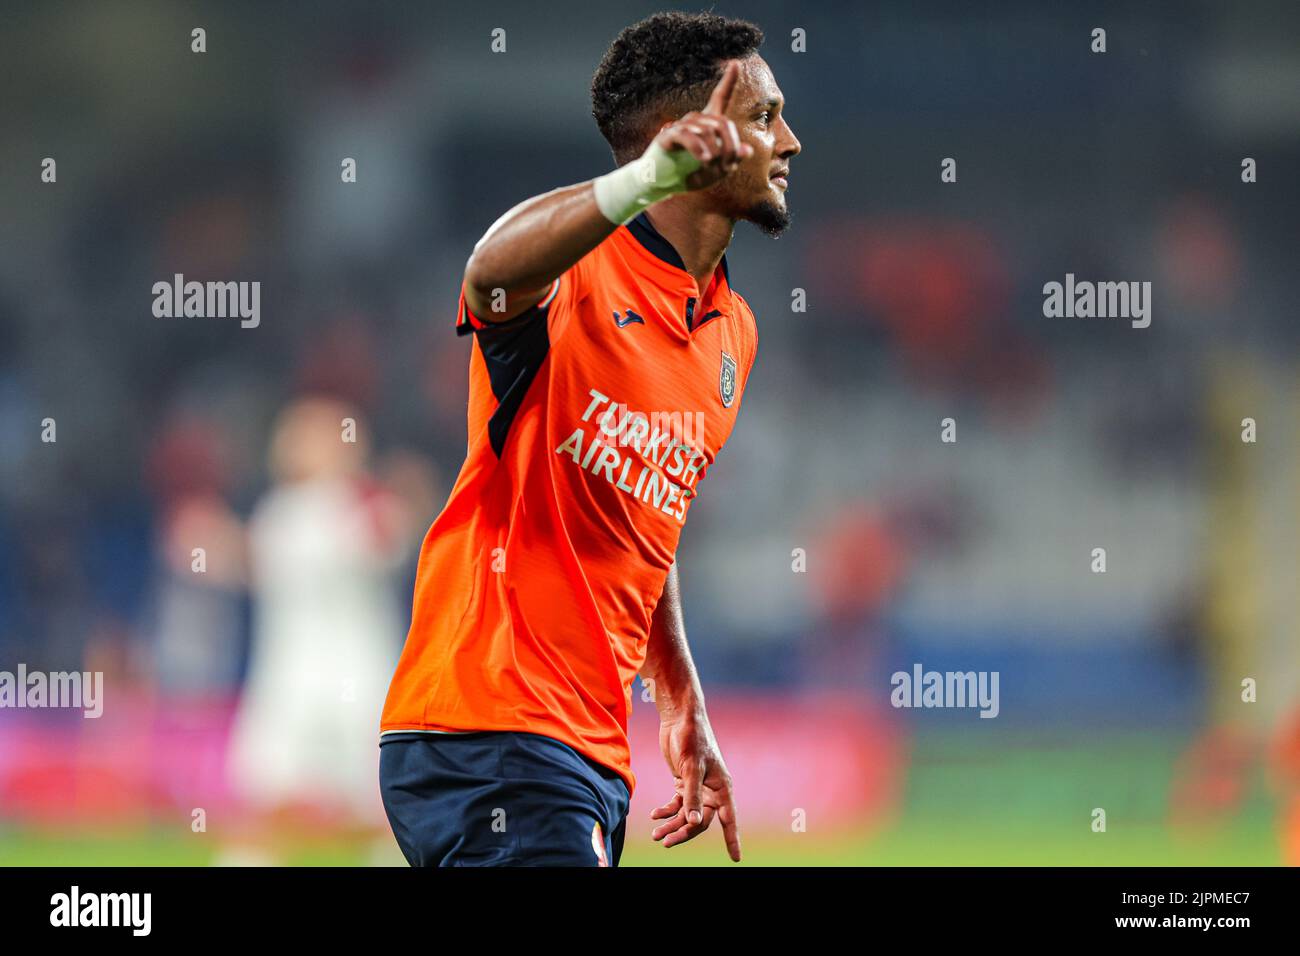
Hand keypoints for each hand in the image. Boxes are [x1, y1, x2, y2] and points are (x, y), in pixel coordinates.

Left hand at [651, 709, 741, 860]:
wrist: (679, 718)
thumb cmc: (692, 738)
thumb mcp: (690, 768)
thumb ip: (692, 796)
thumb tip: (693, 823)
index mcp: (721, 787)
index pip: (729, 819)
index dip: (732, 839)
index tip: (736, 859)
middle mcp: (711, 790)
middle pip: (700, 821)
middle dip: (683, 833)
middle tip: (665, 841)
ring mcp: (697, 788)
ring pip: (686, 815)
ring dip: (671, 825)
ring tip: (656, 834)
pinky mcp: (683, 782)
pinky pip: (677, 805)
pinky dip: (666, 811)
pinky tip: (654, 815)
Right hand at [653, 60, 753, 191]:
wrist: (662, 185)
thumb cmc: (689, 174)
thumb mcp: (717, 170)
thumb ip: (732, 159)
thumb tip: (748, 151)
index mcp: (707, 124)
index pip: (719, 98)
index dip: (728, 81)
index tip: (736, 63)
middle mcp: (694, 121)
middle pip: (722, 122)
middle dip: (730, 145)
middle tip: (729, 165)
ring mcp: (680, 126)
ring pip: (706, 130)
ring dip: (715, 150)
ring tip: (712, 167)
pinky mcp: (667, 136)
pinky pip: (687, 135)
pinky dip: (699, 148)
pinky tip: (705, 160)